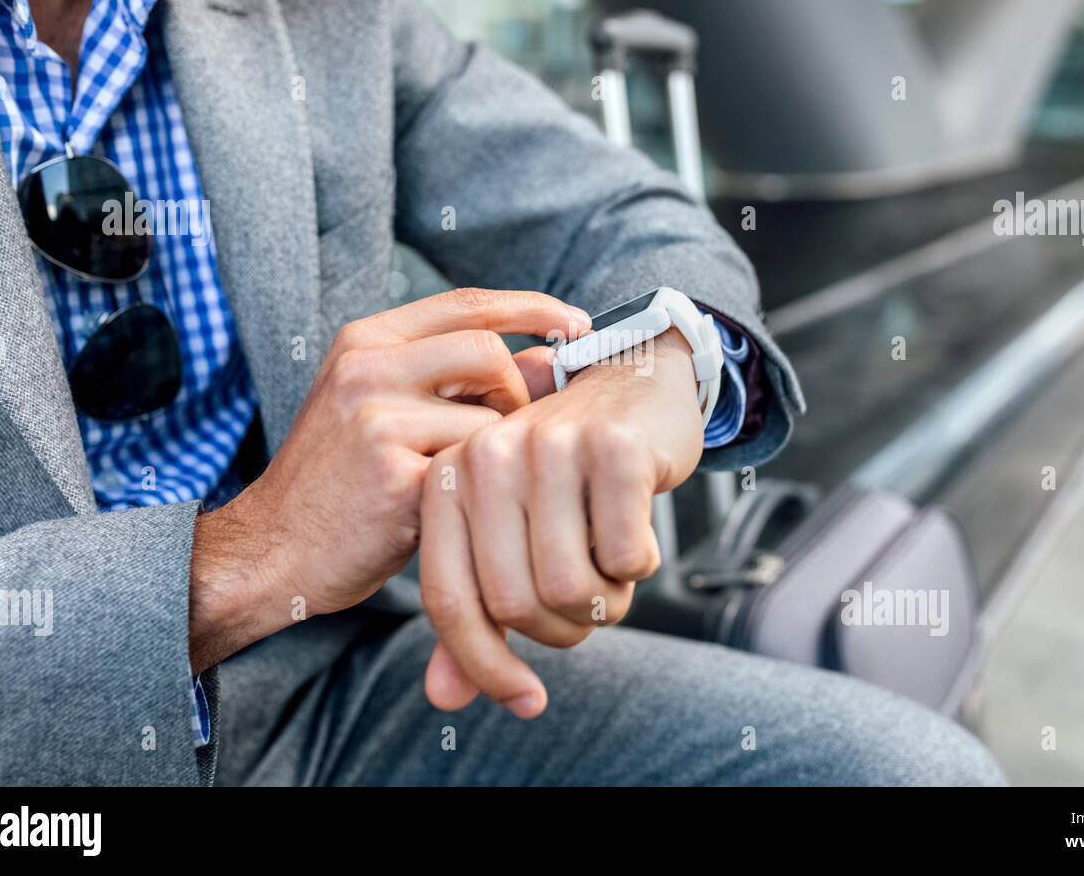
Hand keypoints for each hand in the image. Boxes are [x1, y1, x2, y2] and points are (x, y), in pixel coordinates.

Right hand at [188, 288, 589, 671]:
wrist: (270, 552)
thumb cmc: (341, 483)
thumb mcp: (387, 410)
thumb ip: (461, 380)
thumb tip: (553, 358)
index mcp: (365, 342)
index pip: (467, 303)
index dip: (532, 307)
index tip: (577, 323)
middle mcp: (366, 367)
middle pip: (487, 350)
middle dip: (514, 394)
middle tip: (501, 438)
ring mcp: (376, 419)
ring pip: (487, 417)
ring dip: (494, 453)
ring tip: (462, 481)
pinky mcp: (394, 476)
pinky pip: (474, 471)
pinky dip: (476, 493)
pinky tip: (447, 513)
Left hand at [419, 329, 704, 717]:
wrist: (637, 383)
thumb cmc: (568, 472)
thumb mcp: (511, 532)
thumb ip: (475, 611)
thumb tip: (444, 700)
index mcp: (448, 478)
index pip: (448, 600)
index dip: (483, 664)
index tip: (524, 700)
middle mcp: (488, 456)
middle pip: (514, 604)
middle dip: (561, 631)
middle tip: (590, 608)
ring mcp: (550, 446)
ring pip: (569, 588)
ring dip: (605, 603)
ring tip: (613, 570)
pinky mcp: (614, 448)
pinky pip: (625, 557)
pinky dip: (639, 566)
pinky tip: (638, 533)